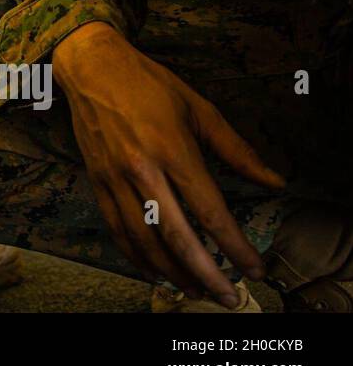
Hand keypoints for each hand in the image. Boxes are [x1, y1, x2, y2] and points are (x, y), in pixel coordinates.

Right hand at [53, 23, 283, 305]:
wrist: (91, 67)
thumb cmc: (148, 83)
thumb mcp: (199, 108)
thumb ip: (237, 149)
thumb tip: (274, 181)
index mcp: (172, 148)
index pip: (208, 211)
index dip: (234, 246)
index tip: (254, 268)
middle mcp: (141, 169)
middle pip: (175, 236)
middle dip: (205, 274)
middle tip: (227, 298)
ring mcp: (114, 177)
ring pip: (142, 240)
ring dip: (171, 272)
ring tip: (195, 291)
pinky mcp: (96, 181)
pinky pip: (116, 229)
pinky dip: (136, 257)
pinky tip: (154, 270)